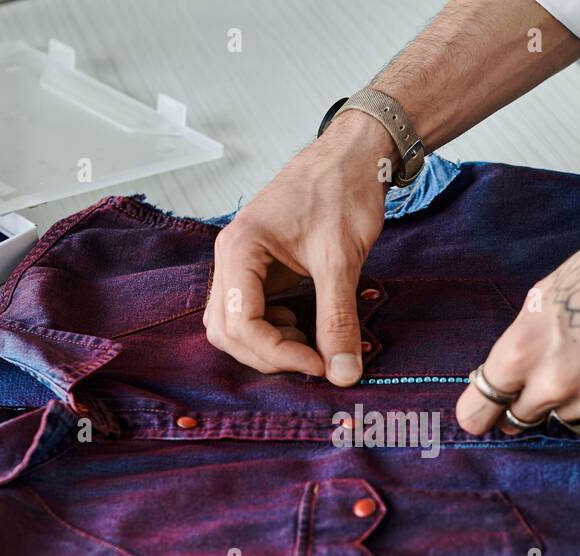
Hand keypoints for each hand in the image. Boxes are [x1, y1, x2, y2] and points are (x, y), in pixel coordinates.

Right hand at [204, 112, 394, 385]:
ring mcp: (240, 264)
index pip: (240, 324)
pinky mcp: (257, 269)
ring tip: (311, 341)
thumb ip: (338, 319)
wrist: (353, 157)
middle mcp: (230, 258)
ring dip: (268, 346)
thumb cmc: (342, 191)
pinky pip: (249, 314)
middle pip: (227, 332)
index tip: (321, 364)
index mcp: (240, 250)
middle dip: (269, 355)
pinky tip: (304, 324)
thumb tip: (343, 374)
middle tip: (316, 360)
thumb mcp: (342, 259)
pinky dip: (273, 331)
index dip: (279, 354)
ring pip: (233, 326)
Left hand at [456, 214, 579, 433]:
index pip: (479, 407)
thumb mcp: (542, 298)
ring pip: (560, 418)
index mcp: (522, 352)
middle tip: (533, 385)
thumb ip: (520, 342)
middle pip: (517, 420)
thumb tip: (502, 373)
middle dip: (520, 407)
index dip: (477, 412)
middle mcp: (552, 384)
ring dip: (562, 402)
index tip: (478, 415)